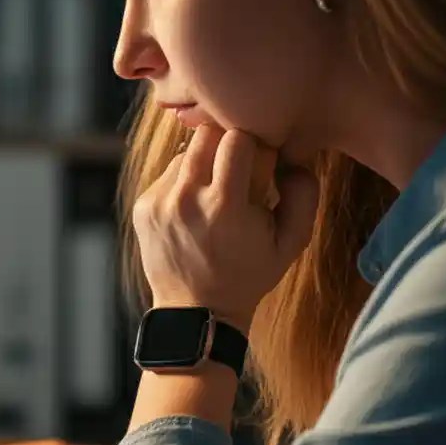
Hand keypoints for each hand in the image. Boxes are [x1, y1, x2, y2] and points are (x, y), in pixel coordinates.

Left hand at [133, 125, 320, 331]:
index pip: (237, 138)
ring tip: (215, 197)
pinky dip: (183, 183)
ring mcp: (158, 202)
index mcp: (224, 205)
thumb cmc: (249, 275)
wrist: (197, 311)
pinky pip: (168, 175)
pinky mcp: (142, 206)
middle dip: (226, 145)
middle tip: (237, 171)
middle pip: (206, 134)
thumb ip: (303, 195)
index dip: (253, 146)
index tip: (258, 165)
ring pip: (186, 153)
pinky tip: (194, 211)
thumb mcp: (291, 242)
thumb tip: (293, 160)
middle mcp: (185, 198)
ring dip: (204, 165)